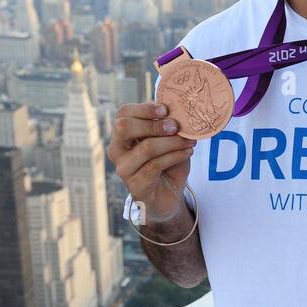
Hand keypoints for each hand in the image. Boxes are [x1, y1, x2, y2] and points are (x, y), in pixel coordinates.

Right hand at [107, 101, 195, 220]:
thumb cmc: (166, 166)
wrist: (168, 198)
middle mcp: (117, 151)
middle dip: (154, 124)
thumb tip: (180, 109)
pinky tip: (187, 152)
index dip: (144, 108)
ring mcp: (124, 170)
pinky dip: (175, 156)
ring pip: (146, 148)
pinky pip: (156, 165)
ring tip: (189, 141)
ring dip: (172, 142)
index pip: (123, 114)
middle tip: (176, 126)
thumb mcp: (167, 141)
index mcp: (122, 136)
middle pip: (125, 127)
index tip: (165, 109)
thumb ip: (168, 126)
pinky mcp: (135, 185)